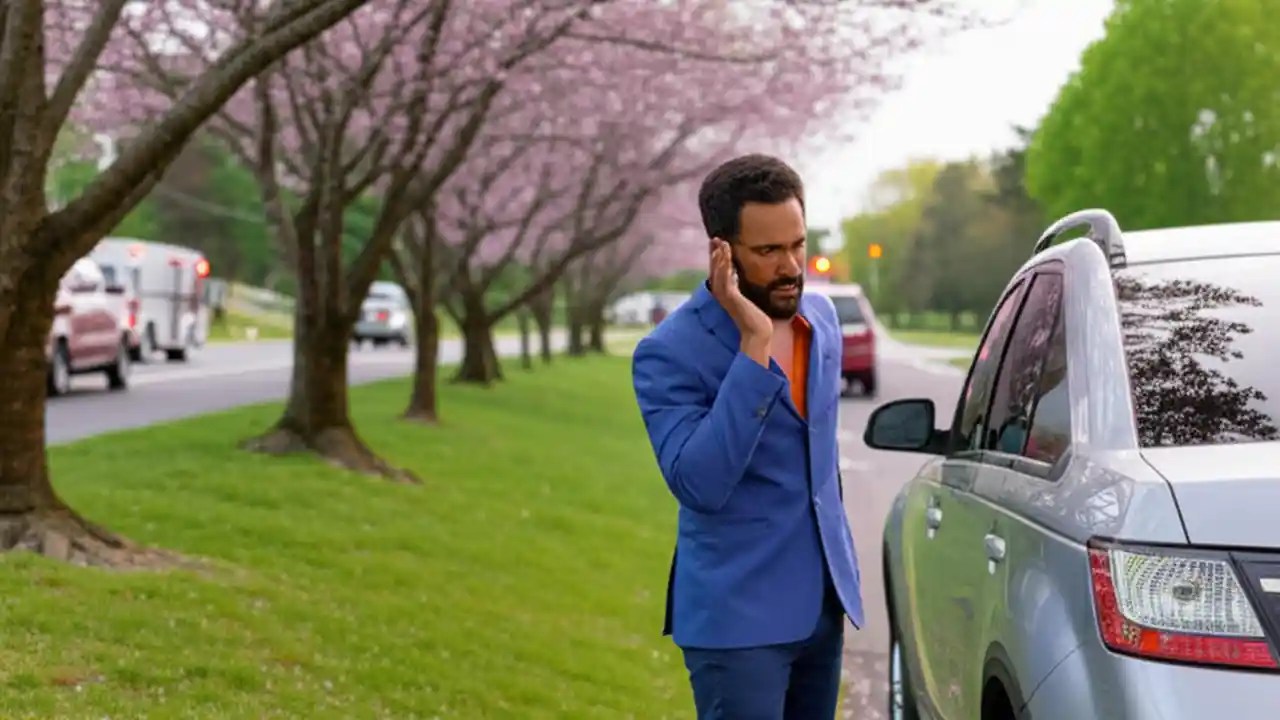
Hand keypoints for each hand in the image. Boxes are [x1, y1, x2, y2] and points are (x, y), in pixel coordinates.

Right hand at [709, 239, 770, 362]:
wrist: (758, 333)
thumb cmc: (756, 318)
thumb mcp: (748, 298)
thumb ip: (742, 288)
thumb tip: (741, 278)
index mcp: (726, 293)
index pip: (718, 271)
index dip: (716, 257)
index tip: (717, 243)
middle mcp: (722, 294)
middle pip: (714, 269)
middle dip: (714, 253)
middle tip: (714, 238)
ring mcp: (725, 296)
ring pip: (718, 272)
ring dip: (718, 256)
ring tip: (720, 242)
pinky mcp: (731, 298)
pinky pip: (725, 279)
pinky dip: (724, 266)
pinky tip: (725, 256)